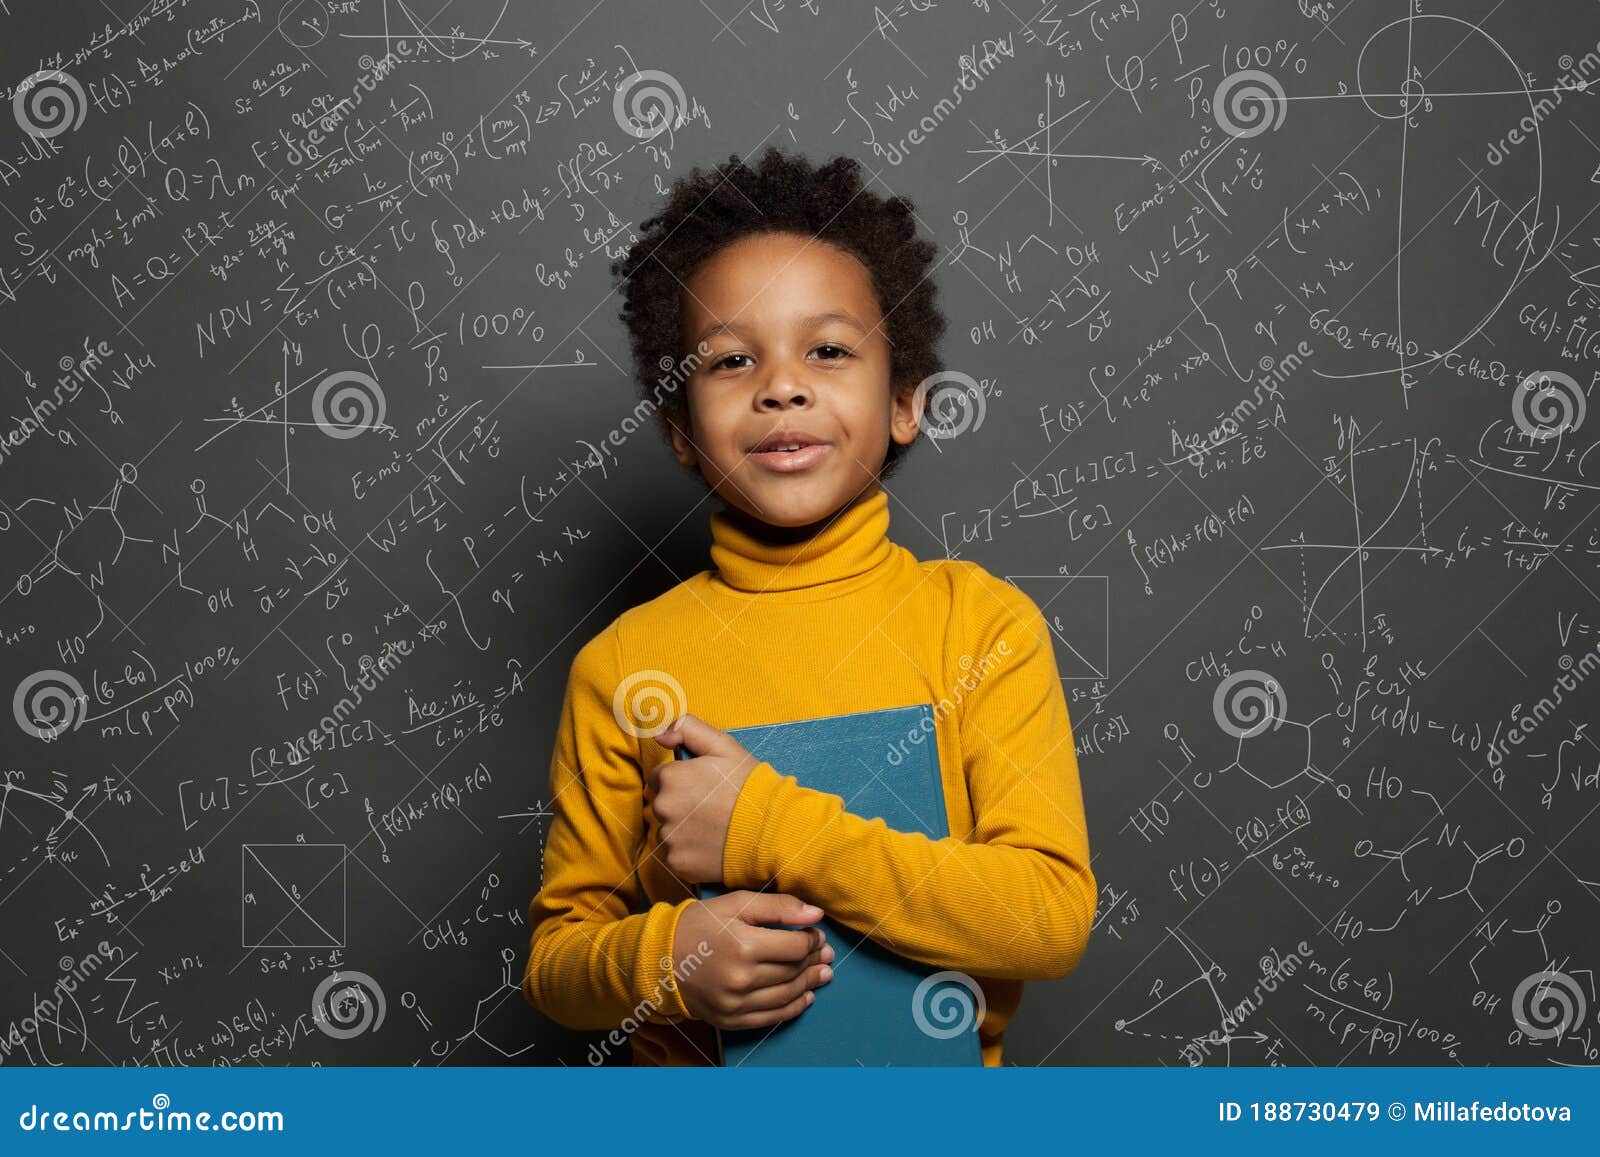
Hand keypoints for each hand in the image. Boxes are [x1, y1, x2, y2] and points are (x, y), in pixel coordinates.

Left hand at [645, 713, 759, 884]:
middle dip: (680, 805)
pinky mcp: (678, 863)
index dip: (681, 781)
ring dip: (682, 830)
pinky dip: (689, 853)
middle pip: (661, 805)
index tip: (702, 788)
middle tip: (710, 808)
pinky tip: (711, 846)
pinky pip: (675, 856)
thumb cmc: (750, 786)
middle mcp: (663, 808)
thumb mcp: (724, 746)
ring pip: (667, 831)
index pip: (659, 778)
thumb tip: (658, 735)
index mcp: (671, 777)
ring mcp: (670, 838)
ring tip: (713, 829)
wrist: (773, 831)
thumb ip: (687, 729)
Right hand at [672, 891, 835, 1029]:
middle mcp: (741, 979)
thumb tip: (816, 914)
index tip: (816, 934)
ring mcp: (735, 1003)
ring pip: (787, 996)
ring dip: (810, 984)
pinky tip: (806, 996)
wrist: (660, 958)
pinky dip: (793, 1008)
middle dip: (814, 961)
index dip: (812, 940)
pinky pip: (772, 1018)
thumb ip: (778, 906)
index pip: (795, 947)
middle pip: (793, 971)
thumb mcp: (737, 903)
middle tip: (826, 954)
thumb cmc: (700, 925)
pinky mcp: (731, 1019)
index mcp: (743, 945)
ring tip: (823, 974)